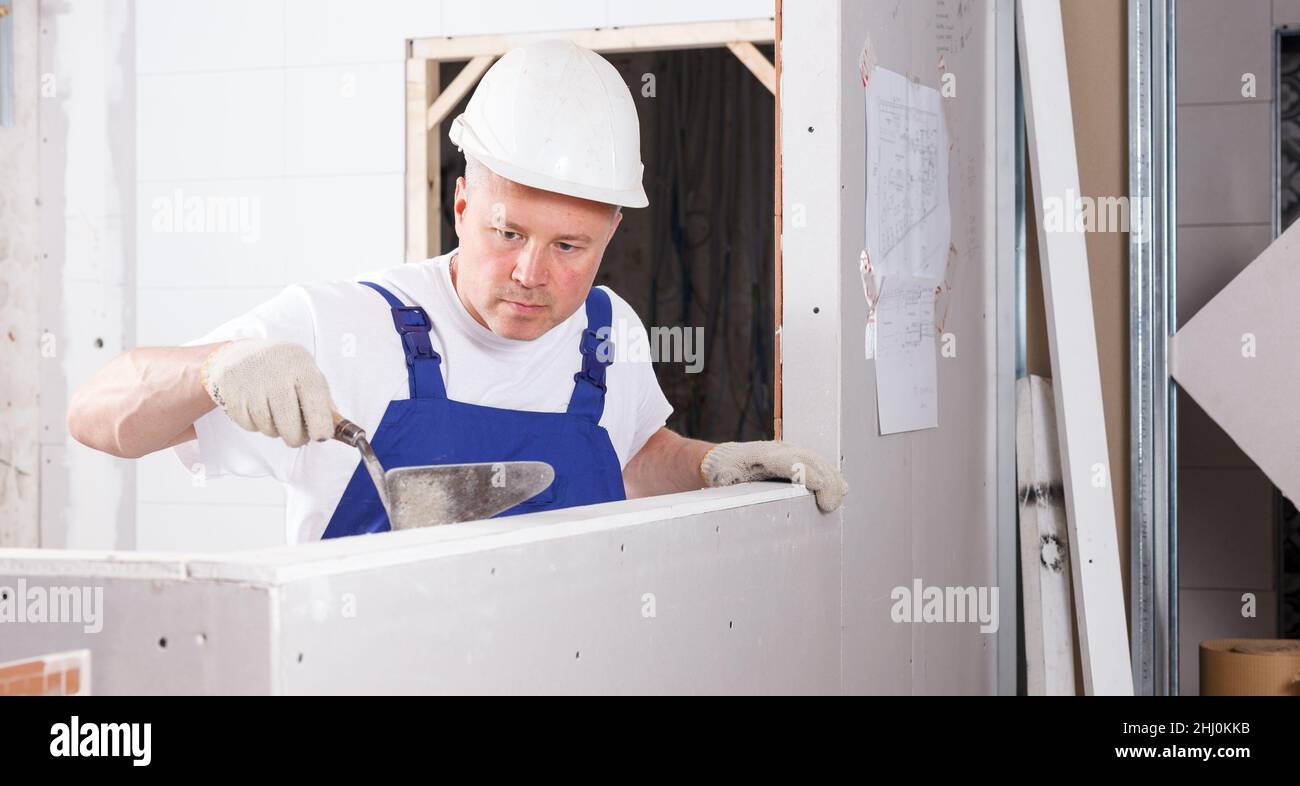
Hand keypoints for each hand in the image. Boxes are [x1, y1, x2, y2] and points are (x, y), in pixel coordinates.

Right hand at [201, 339, 334, 446]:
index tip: (321, 437)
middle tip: (297, 438)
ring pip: (268, 429)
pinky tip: (258, 410)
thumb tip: (337, 428)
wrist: (240, 354)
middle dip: (296, 438)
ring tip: (276, 417)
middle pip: (290, 425)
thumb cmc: (283, 368)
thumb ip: (323, 399)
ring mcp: (252, 385)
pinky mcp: (233, 394)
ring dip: (274, 431)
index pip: (315, 404)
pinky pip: (249, 426)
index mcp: (302, 368)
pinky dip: (256, 425)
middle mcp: (277, 376)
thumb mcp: (307, 372)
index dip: (320, 427)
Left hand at [700, 440, 848, 511]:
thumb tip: (729, 487)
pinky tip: (839, 491)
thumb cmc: (726, 471)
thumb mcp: (723, 477)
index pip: (788, 461)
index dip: (805, 472)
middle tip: (829, 505)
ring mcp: (792, 451)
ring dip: (832, 480)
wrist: (728, 458)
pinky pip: (820, 463)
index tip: (819, 485)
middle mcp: (780, 449)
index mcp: (761, 454)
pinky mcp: (798, 457)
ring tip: (836, 501)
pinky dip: (831, 476)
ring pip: (819, 461)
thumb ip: (728, 482)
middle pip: (810, 460)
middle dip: (825, 481)